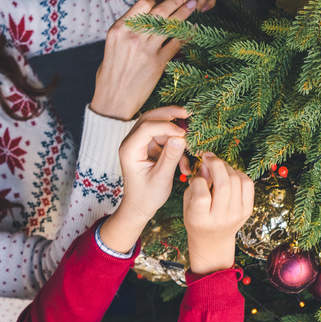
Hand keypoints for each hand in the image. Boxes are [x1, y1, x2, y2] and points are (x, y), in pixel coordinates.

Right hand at [90, 0, 194, 120]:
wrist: (113, 100)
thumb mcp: (112, 45)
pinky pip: (176, 44)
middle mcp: (132, 37)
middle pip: (159, 11)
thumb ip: (128, 28)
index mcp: (119, 29)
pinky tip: (193, 30)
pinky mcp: (158, 64)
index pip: (143, 4)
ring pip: (170, 25)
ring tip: (193, 4)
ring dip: (184, 13)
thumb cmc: (111, 72)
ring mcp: (146, 50)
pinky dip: (186, 36)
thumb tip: (145, 14)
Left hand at [99, 113, 190, 252]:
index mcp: (130, 149)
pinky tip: (185, 163)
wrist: (139, 207)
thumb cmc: (147, 196)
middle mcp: (132, 142)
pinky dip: (176, 147)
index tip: (184, 134)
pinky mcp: (148, 147)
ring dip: (176, 135)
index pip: (147, 127)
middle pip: (150, 118)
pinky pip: (164, 139)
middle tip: (189, 114)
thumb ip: (170, 157)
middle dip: (170, 115)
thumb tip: (180, 137)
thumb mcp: (161, 178)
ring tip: (191, 148)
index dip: (167, 126)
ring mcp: (140, 143)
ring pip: (159, 127)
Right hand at [182, 153, 254, 274]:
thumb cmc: (197, 218)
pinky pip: (248, 183)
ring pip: (237, 180)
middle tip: (208, 157)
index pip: (202, 194)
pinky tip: (230, 175)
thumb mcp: (188, 203)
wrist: (214, 240)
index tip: (197, 177)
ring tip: (218, 167)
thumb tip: (207, 164)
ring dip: (227, 167)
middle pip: (224, 183)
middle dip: (216, 164)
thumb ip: (195, 184)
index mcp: (201, 219)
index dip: (199, 180)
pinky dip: (239, 174)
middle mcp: (221, 218)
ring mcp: (237, 214)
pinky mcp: (248, 210)